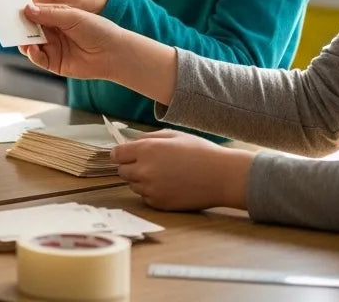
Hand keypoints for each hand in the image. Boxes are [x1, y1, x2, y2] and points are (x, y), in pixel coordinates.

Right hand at [16, 3, 123, 78]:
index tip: (11, 6)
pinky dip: (32, 54)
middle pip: (29, 28)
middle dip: (20, 25)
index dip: (24, 9)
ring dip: (23, 40)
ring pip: (29, 43)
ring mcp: (52, 47)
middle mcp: (52, 31)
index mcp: (57, 16)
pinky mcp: (53, 63)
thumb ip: (49, 14)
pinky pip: (37, 58)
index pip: (35, 11)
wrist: (113, 53)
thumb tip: (26, 9)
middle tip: (9, 23)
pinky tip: (32, 49)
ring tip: (21, 38)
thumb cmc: (97, 30)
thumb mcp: (72, 16)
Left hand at [112, 130, 253, 210]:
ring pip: (133, 185)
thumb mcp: (174, 135)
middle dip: (131, 167)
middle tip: (150, 164)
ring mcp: (151, 189)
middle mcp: (144, 170)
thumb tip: (131, 143)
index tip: (127, 155)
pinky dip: (152, 193)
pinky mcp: (159, 204)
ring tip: (164, 174)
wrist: (222, 176)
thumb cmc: (201, 152)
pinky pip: (145, 198)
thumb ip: (149, 138)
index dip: (121, 154)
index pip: (116, 154)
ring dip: (141, 180)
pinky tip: (169, 185)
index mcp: (146, 150)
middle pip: (122, 171)